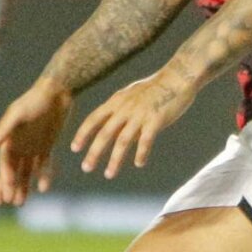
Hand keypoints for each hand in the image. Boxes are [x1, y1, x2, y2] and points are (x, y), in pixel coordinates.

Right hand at [0, 77, 71, 205]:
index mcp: (9, 138)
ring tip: (19, 203)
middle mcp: (18, 145)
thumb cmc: (34, 100)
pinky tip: (42, 188)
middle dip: (7, 186)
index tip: (7, 189)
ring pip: (26, 171)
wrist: (57, 92)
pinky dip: (43, 176)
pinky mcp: (46, 146)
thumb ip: (4, 129)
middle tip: (4, 203)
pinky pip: (43, 165)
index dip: (5, 175)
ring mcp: (32, 147)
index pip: (5, 162)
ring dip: (23, 186)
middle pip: (11, 170)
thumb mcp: (18, 113)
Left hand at [69, 69, 191, 178]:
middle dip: (94, 152)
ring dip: (115, 159)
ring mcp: (140, 114)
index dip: (83, 134)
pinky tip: (139, 164)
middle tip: (86, 168)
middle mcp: (125, 108)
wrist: (177, 77)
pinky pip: (146, 140)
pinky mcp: (156, 119)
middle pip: (105, 133)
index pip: (94, 119)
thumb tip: (113, 135)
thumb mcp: (131, 97)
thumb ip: (121, 114)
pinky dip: (141, 153)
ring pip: (123, 141)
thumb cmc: (155, 88)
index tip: (74, 149)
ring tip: (109, 174)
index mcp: (117, 101)